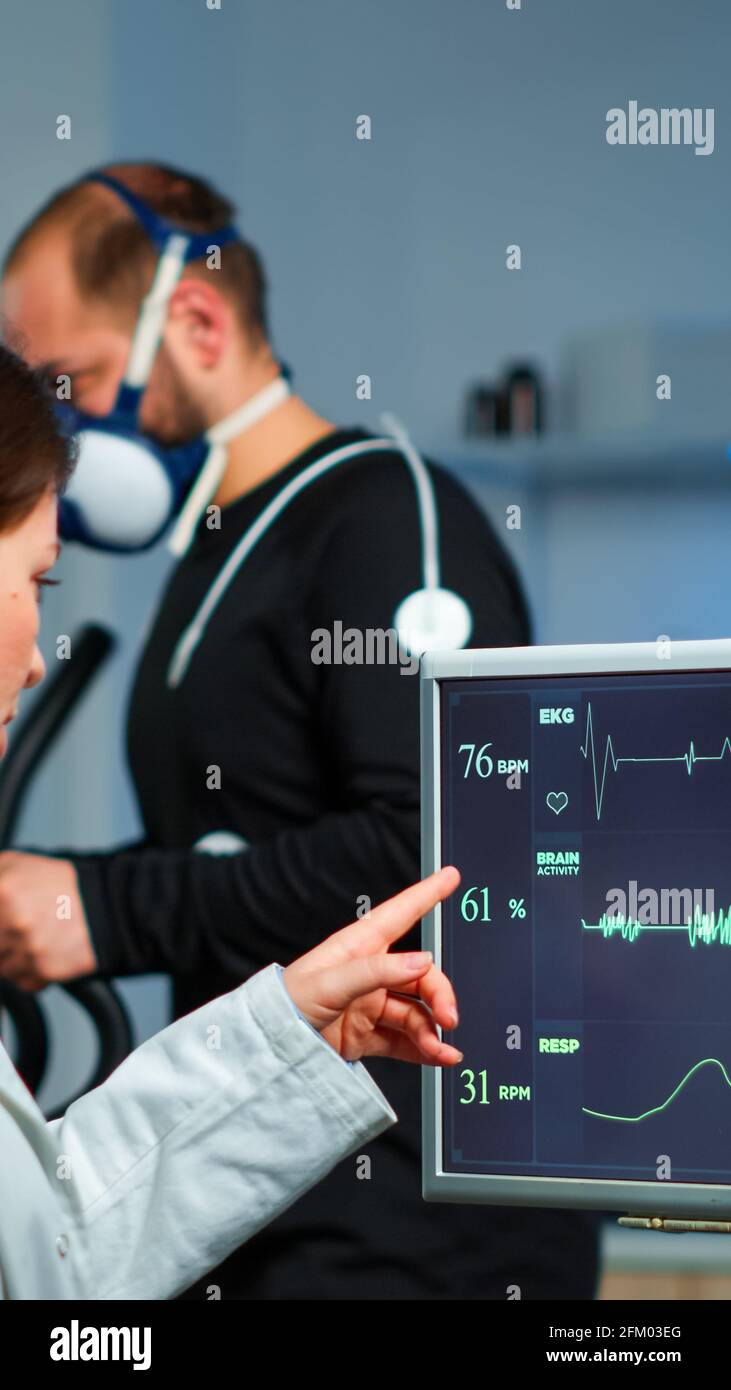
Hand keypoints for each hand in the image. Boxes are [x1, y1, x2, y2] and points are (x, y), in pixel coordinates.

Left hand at [0, 851, 97, 989]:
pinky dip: (27, 972)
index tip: (1, 925)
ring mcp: (26, 948)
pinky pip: (19, 981)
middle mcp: (11, 920)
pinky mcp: (41, 972)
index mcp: (2, 890)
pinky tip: (43, 952)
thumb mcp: (16, 864)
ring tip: (32, 939)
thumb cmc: (61, 886)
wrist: (107, 907)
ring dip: (9, 957)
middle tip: (15, 929)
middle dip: (0, 939)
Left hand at [283, 866, 462, 1065]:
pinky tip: (439, 1056)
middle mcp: (367, 973)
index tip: (450, 876)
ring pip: (416, 1011)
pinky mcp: (366, 1035)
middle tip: (449, 1018)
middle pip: (419, 975)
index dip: (425, 894)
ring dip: (432, 1029)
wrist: (265, 1054)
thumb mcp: (327, 984)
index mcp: (356, 947)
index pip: (398, 914)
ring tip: (440, 1048)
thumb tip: (420, 961)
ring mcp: (368, 1005)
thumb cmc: (283, 1007)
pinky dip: (426, 1049)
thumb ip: (375, 972)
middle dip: (439, 994)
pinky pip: (405, 1040)